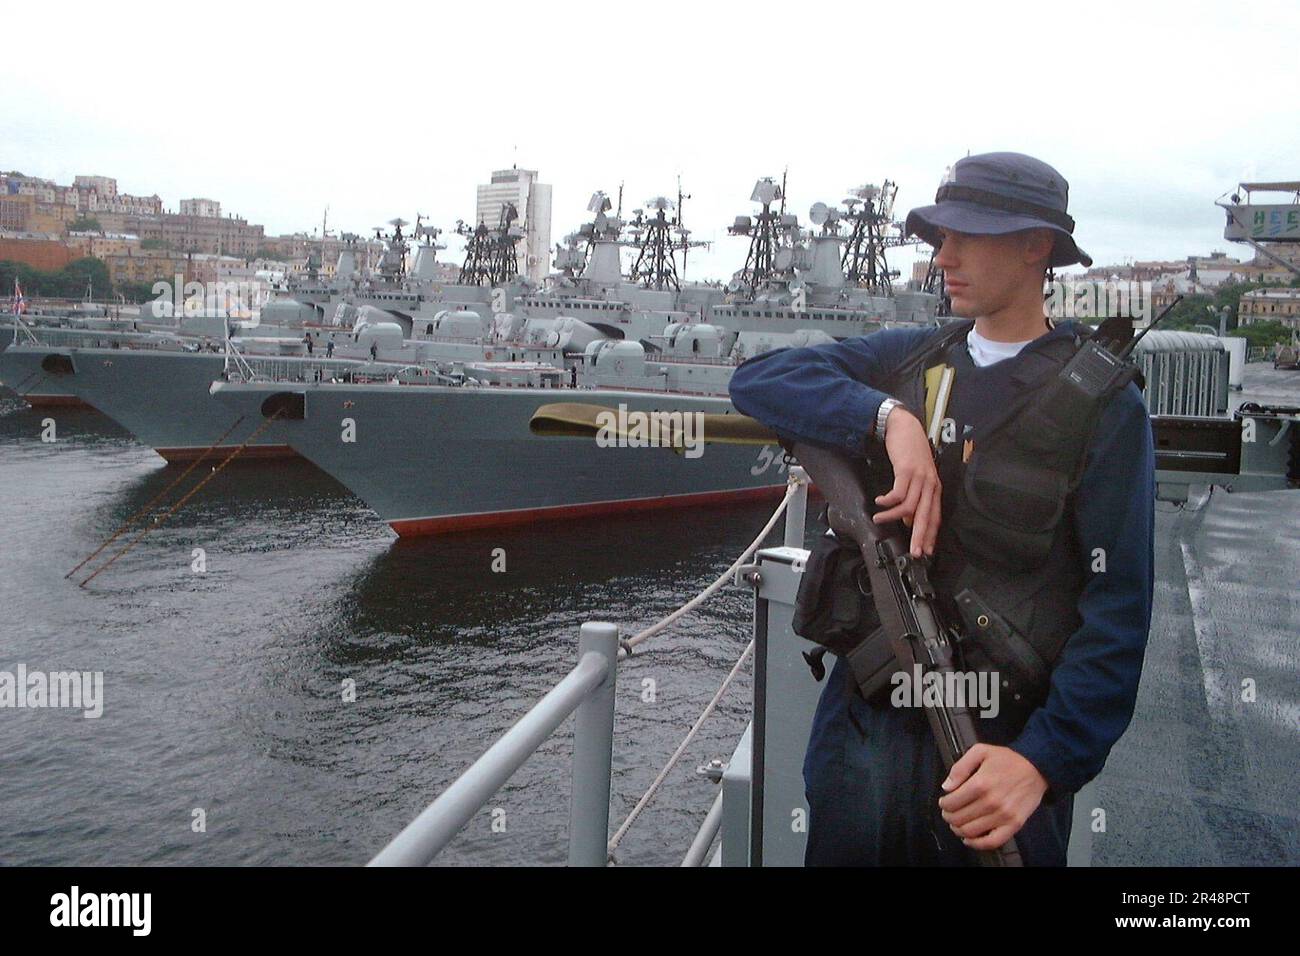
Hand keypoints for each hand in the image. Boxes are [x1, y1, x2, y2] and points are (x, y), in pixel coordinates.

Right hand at [873, 406, 940, 557]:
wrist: (904, 427)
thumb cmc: (910, 451)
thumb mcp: (916, 476)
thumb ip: (915, 497)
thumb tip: (907, 519)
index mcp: (934, 488)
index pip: (935, 517)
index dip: (930, 535)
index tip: (925, 551)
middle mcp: (930, 485)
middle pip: (926, 516)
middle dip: (919, 536)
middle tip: (914, 552)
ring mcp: (919, 478)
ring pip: (910, 507)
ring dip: (892, 516)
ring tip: (879, 519)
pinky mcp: (907, 470)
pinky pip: (898, 493)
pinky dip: (888, 501)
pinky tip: (880, 502)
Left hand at [937, 744, 1048, 850]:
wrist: (1037, 768)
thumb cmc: (1008, 759)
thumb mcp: (980, 751)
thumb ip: (960, 767)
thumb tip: (947, 786)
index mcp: (980, 784)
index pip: (951, 802)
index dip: (944, 804)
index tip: (944, 802)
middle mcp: (991, 802)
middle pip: (958, 818)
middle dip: (949, 816)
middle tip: (949, 812)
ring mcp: (1003, 816)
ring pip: (970, 831)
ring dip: (958, 829)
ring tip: (957, 823)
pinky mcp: (1014, 825)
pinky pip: (992, 842)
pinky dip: (977, 844)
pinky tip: (969, 839)